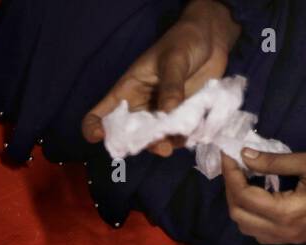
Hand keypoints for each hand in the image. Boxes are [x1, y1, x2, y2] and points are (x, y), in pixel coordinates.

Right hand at [82, 0, 240, 155]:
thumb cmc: (184, 40)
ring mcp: (161, 113)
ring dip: (164, 144)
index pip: (101, 113)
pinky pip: (177, 135)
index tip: (100, 137)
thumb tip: (168, 115)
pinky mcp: (180, 116)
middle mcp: (140, 106)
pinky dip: (183, 139)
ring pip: (154, 138)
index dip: (94, 127)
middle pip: (129, 135)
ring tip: (176, 142)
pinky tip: (192, 133)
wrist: (211, 37)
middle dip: (140, 144)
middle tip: (161, 145)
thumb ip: (171, 86)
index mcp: (128, 91)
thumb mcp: (174, 59)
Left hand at [222, 150, 305, 244]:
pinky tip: (260, 195)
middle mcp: (284, 232)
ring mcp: (290, 239)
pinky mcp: (297, 239)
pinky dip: (252, 216)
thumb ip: (274, 162)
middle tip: (234, 166)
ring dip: (239, 205)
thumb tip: (245, 155)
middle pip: (239, 216)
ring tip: (244, 179)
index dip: (231, 174)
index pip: (243, 197)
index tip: (227, 154)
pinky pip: (262, 233)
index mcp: (288, 213)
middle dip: (231, 190)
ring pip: (247, 228)